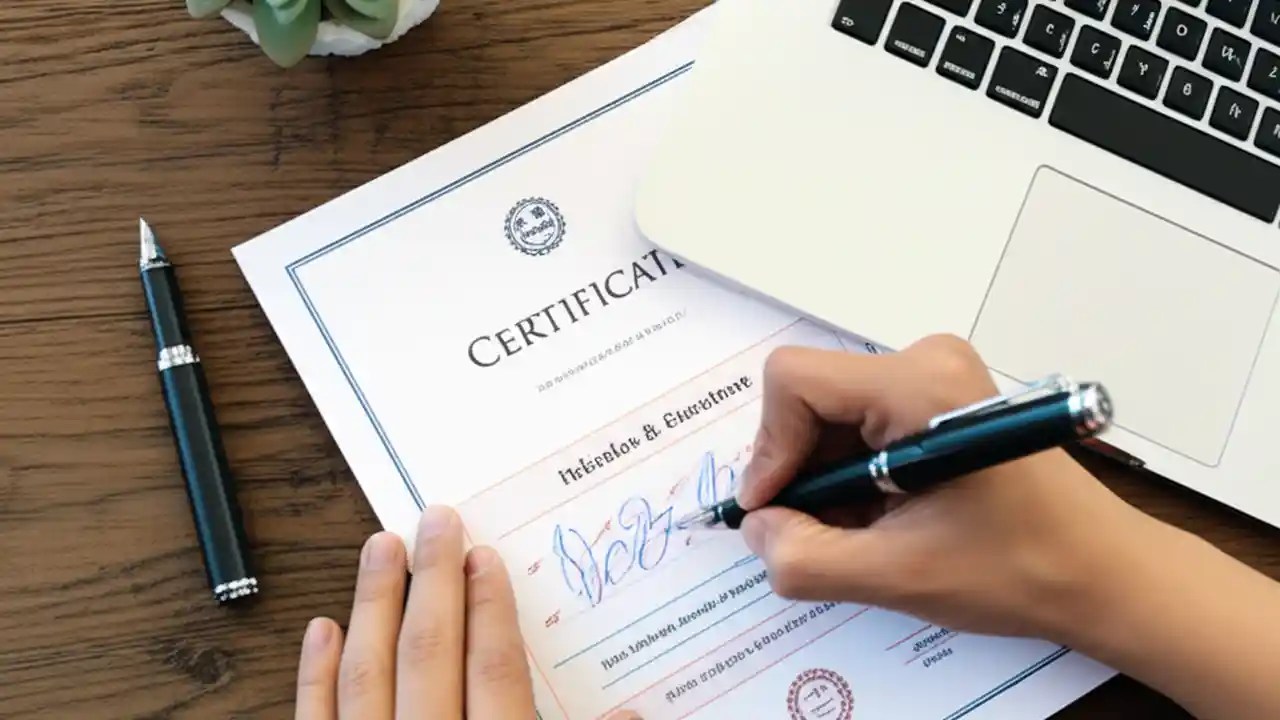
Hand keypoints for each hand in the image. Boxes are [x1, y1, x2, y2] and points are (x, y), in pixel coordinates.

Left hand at [294, 506, 643, 718]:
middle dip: (434, 580)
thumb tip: (633, 714)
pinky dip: (315, 675)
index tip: (483, 557)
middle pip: (429, 655)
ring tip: (380, 546)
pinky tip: (323, 627)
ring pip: (368, 673)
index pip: (492, 671)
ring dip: (374, 605)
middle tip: (436, 521)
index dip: (489, 609)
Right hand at [735, 334, 1157, 641]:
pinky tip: (883, 520)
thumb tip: (757, 528)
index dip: (769, 450)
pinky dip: (854, 476)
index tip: (774, 511)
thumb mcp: (896, 576)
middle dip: (801, 472)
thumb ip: (804, 557)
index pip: (794, 383)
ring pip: (832, 416)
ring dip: (828, 481)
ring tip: (864, 535)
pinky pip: (863, 424)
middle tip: (818, 536)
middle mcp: (927, 361)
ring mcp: (937, 375)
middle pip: (811, 399)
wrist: (1105, 573)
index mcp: (921, 385)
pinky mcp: (941, 398)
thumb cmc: (1023, 568)